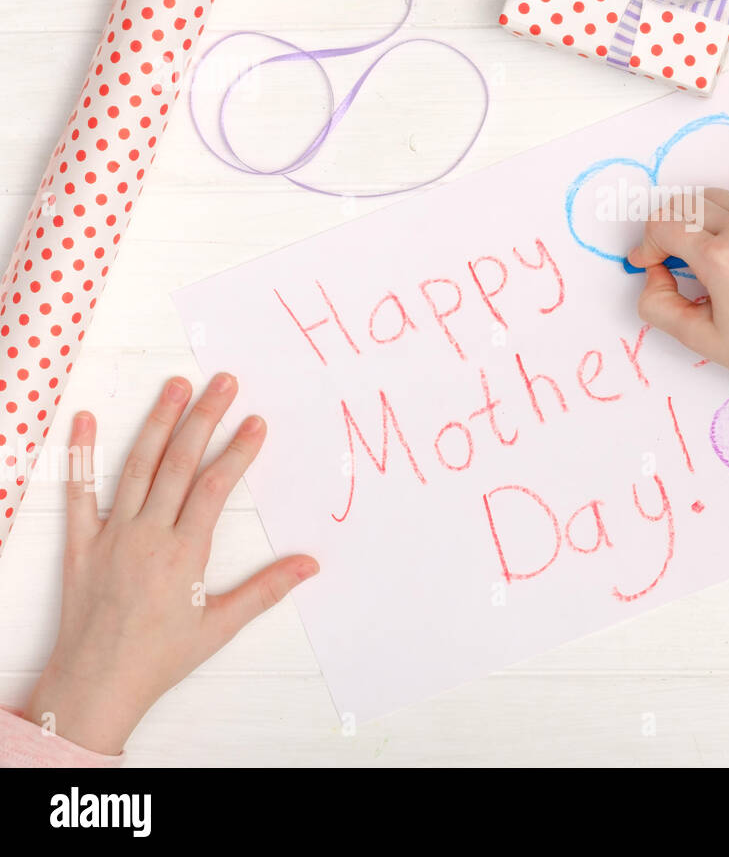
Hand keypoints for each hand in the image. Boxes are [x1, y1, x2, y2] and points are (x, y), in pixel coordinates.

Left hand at [24, 374, 317, 754]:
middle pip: (179, 464)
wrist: (95, 686)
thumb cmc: (159, 658)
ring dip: (158, 422)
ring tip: (176, 385)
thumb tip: (309, 565)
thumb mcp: (219, 626)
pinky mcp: (80, 544)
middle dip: (205, 418)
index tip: (255, 421)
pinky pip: (78, 492)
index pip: (215, 487)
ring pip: (136, 467)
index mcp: (183, 554)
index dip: (238, 451)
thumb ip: (266, 589)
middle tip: (224, 382)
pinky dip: (81, 454)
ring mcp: (111, 536)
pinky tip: (87, 419)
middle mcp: (146, 536)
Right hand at [628, 179, 728, 465]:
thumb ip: (655, 303)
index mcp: (720, 259)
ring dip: (705, 220)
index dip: (648, 245)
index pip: (663, 225)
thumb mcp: (697, 338)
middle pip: (686, 205)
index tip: (649, 262)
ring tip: (714, 254)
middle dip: (670, 230)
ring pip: (720, 196)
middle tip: (675, 259)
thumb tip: (654, 271)